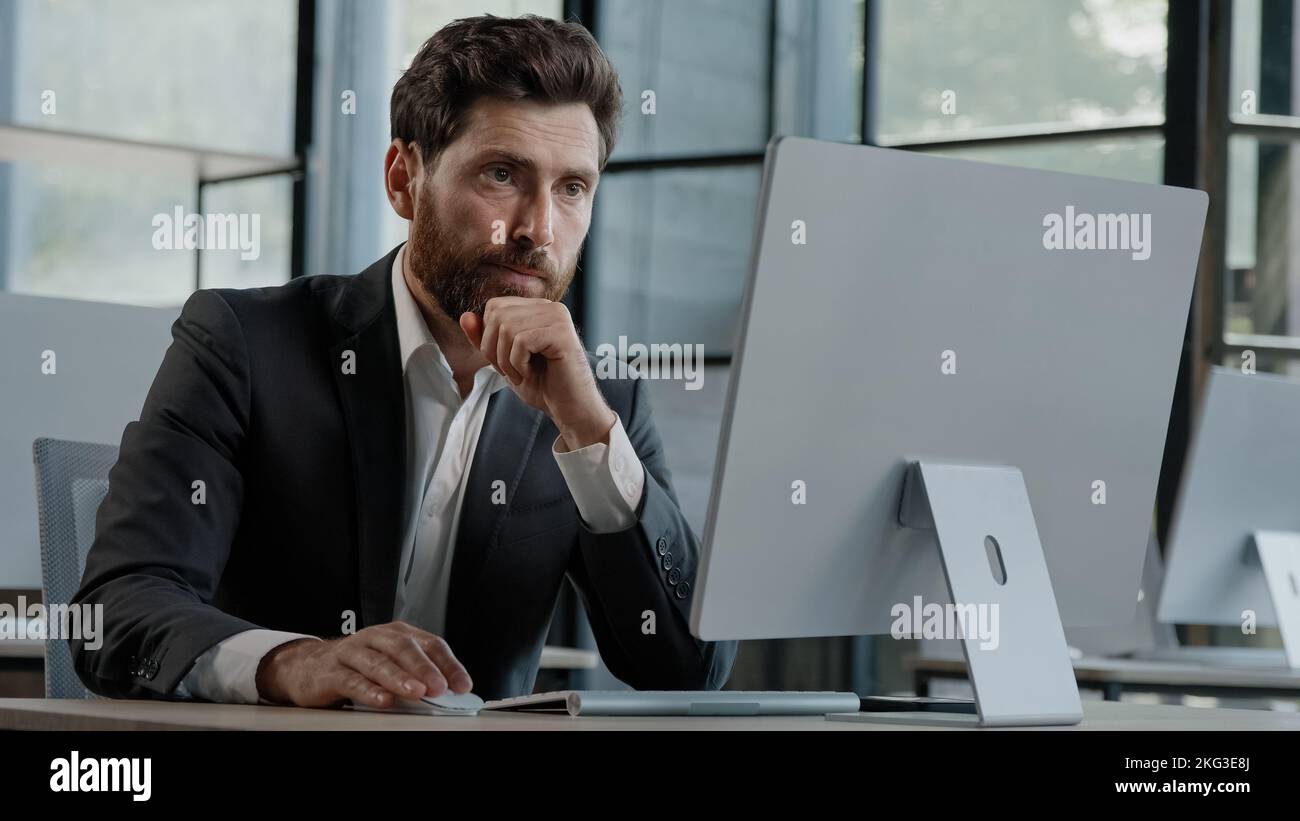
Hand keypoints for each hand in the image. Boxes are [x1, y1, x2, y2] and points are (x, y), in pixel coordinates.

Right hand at [254, 621, 472, 708]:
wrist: (308, 666)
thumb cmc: (357, 665)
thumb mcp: (390, 663)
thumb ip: (416, 674)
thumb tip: (448, 692)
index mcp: (396, 633)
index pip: (430, 644)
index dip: (448, 664)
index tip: (462, 685)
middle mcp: (375, 637)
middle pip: (404, 648)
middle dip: (424, 668)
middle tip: (440, 687)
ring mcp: (352, 652)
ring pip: (378, 663)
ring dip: (399, 678)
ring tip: (416, 693)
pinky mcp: (332, 671)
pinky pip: (352, 680)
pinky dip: (370, 691)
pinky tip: (384, 701)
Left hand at [460, 297, 615, 450]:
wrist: (569, 409)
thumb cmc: (542, 385)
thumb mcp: (503, 360)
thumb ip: (484, 339)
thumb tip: (465, 316)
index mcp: (537, 308)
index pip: (494, 306)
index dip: (488, 336)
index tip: (504, 361)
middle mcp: (549, 307)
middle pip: (497, 314)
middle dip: (494, 349)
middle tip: (511, 371)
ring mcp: (558, 317)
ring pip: (507, 328)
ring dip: (506, 359)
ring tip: (521, 374)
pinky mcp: (562, 333)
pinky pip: (521, 341)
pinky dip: (517, 363)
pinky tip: (529, 373)